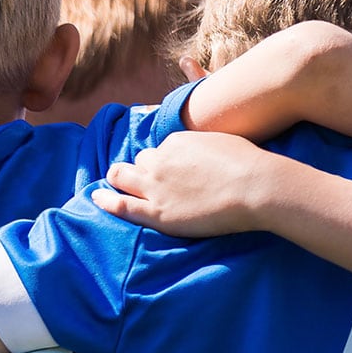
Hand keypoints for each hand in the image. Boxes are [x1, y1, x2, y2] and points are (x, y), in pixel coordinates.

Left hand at [92, 131, 291, 237]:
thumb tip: (200, 151)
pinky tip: (96, 198)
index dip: (165, 161)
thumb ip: (201, 145)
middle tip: (146, 178)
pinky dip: (105, 200)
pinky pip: (120, 204)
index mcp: (176, 142)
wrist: (256, 186)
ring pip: (123, 176)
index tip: (173, 169)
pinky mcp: (157, 212)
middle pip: (140, 161)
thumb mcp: (221, 141)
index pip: (161, 150)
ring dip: (120, 179)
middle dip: (141, 168)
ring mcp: (156, 186)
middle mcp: (160, 161)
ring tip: (118, 185)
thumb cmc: (248, 163)